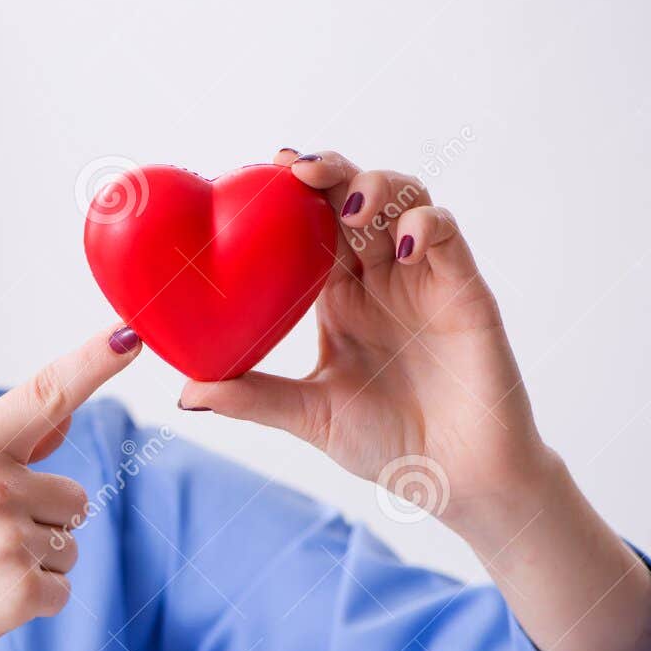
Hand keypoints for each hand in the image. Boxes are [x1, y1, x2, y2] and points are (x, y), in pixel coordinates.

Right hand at [0, 325, 142, 650]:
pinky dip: (33, 601)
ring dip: (37, 562)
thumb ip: (5, 446)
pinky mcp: (20, 592)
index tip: (129, 336)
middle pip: (74, 496)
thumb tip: (69, 412)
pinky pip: (62, 589)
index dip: (94, 362)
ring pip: (70, 545)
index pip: (46, 393)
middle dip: (42, 521)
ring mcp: (7, 539)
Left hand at [179, 148, 553, 537]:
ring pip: (406, 201)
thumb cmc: (388, 445)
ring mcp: (424, 280)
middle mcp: (380, 279)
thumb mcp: (310, 415)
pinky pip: (449, 237)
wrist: (456, 480)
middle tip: (297, 170)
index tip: (265, 171)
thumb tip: (185, 393)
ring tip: (349, 205)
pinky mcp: (466, 291)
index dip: (293, 194)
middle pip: (357, 199)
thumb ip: (254, 398)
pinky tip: (403, 242)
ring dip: (377, 187)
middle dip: (331, 173)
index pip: (314, 226)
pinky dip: (427, 225)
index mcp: (339, 298)